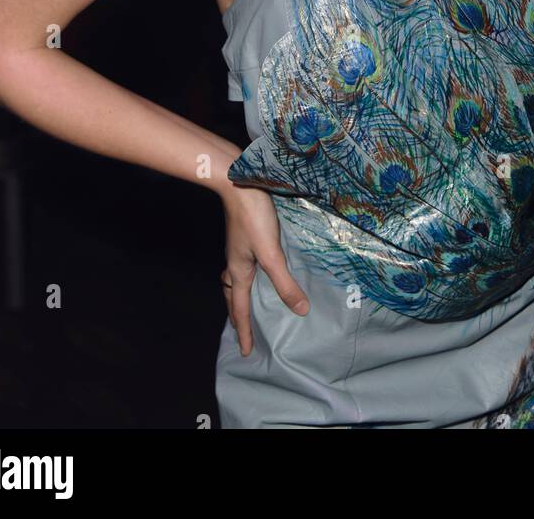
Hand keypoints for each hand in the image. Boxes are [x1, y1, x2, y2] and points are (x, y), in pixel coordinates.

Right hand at [220, 184, 309, 355]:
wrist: (237, 182)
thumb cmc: (252, 218)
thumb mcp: (271, 253)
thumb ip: (285, 282)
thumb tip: (300, 311)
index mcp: (239, 272)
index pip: (240, 309)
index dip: (244, 331)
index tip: (246, 352)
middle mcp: (235, 263)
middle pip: (232, 296)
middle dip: (236, 314)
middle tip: (242, 329)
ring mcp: (238, 248)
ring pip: (234, 279)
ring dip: (239, 294)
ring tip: (247, 301)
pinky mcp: (244, 235)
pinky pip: (241, 265)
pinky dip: (246, 275)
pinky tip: (257, 266)